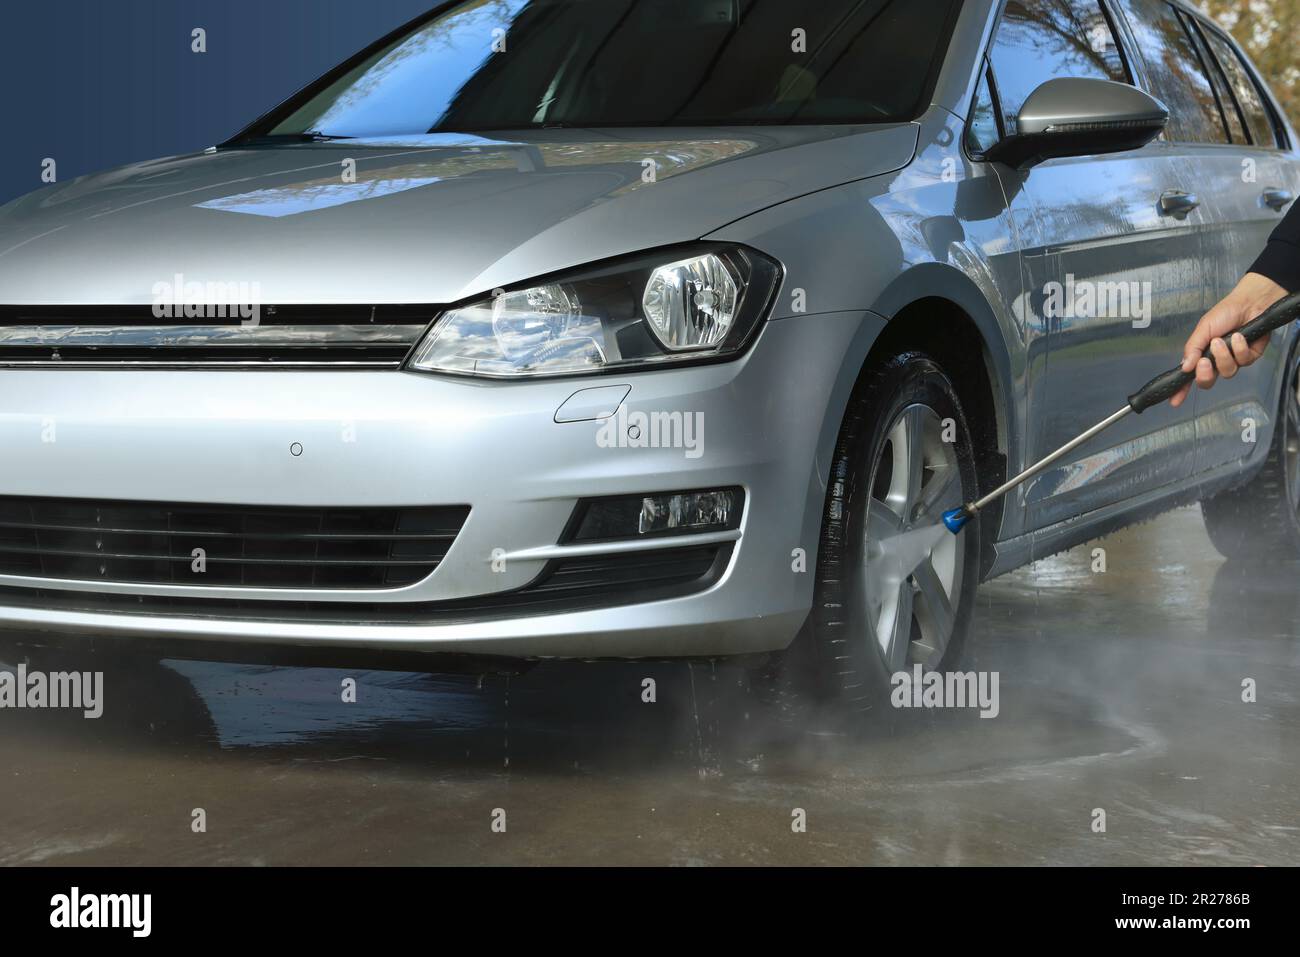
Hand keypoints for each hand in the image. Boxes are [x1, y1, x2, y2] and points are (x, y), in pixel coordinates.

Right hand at [1170, 273, 1288, 407]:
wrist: (1250, 303)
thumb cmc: (1224, 313)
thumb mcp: (1202, 329)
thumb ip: (1193, 348)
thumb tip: (1185, 367)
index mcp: (1201, 355)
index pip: (1190, 376)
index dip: (1182, 390)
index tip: (1175, 401)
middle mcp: (1217, 361)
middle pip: (1208, 381)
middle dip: (1205, 374)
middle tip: (1204, 362)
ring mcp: (1234, 360)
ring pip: (1227, 372)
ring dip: (1224, 356)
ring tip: (1223, 340)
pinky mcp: (1251, 357)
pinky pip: (1244, 362)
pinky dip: (1240, 348)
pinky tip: (1240, 336)